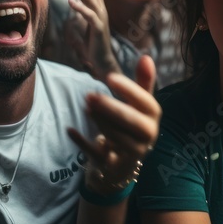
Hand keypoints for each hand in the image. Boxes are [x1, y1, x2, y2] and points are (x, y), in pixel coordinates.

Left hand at [57, 0, 116, 77]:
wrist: (103, 62)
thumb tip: (71, 11)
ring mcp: (101, 18)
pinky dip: (80, 6)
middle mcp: (102, 9)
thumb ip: (82, 16)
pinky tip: (69, 2)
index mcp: (99, 6)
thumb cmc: (94, 46)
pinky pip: (90, 14)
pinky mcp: (98, 29)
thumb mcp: (87, 26)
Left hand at [68, 55, 161, 194]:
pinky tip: (70, 130)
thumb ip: (143, 83)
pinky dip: (83, 143)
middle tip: (90, 95)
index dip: (129, 90)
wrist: (122, 165)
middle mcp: (147, 137)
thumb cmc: (131, 127)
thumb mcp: (139, 106)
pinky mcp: (113, 166)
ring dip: (100, 121)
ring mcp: (131, 154)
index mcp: (152, 118)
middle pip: (133, 123)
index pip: (146, 102)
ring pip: (117, 138)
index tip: (110, 78)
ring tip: (86, 106)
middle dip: (112, 108)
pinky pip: (97, 155)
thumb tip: (146, 57)